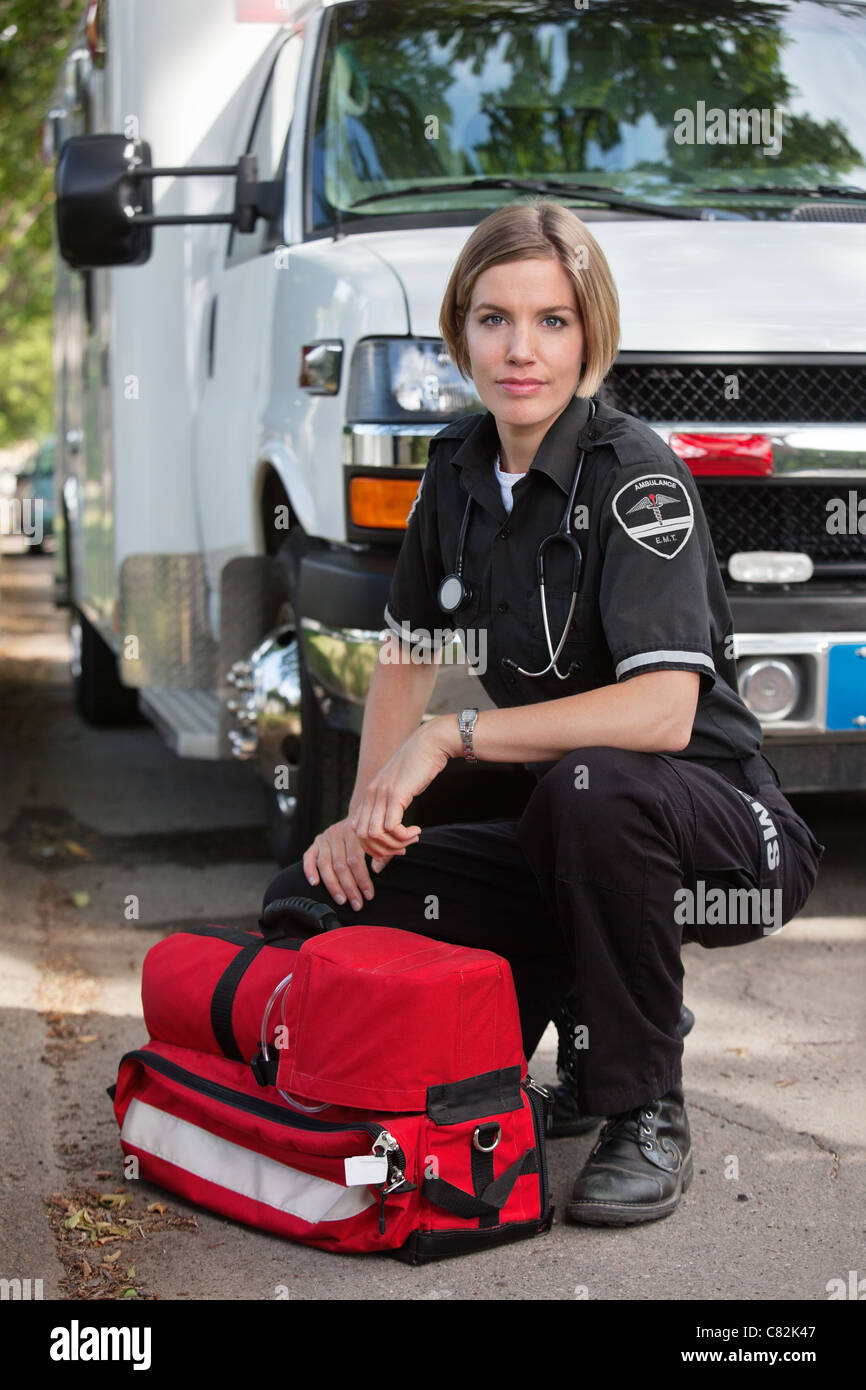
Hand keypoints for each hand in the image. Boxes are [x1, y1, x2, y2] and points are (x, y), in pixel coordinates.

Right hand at [302, 816, 400, 911]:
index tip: (369, 895)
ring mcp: (325, 837)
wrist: (359, 818)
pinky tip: (315, 883)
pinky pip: (309, 857)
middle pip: (340, 865)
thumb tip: (378, 869)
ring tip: (342, 900)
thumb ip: (382, 854)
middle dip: (349, 887)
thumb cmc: (372, 835)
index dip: (363, 880)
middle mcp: (337, 833)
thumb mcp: (380, 841)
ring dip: (333, 885)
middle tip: (357, 904)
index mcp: (355, 832)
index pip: (356, 860)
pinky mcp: (315, 842)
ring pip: (325, 865)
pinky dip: (309, 870)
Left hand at [349, 720, 451, 860]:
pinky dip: (403, 836)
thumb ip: (393, 806)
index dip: (373, 846)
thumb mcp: (401, 787)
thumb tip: (394, 826)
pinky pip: (391, 827)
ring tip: (412, 839)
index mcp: (370, 793)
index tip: (394, 847)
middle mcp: (371, 794)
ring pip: (375, 834)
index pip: (357, 831)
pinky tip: (416, 831)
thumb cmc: (419, 766)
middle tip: (403, 848)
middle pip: (362, 836)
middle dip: (383, 850)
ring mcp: (382, 793)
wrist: (431, 742)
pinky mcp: (396, 794)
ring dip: (395, 844)